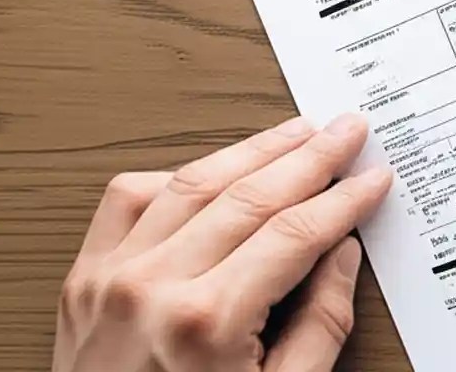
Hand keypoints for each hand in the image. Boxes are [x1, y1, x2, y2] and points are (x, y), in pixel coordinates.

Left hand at [53, 114, 392, 371]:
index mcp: (206, 323)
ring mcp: (110, 278)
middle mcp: (152, 288)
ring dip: (251, 149)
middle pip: (250, 194)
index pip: (295, 233)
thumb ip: (320, 325)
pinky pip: (128, 199)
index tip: (371, 179)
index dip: (343, 200)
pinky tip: (215, 169)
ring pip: (192, 182)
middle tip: (345, 130)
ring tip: (295, 132)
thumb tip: (342, 254)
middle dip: (309, 156)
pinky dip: (177, 175)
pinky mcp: (83, 278)